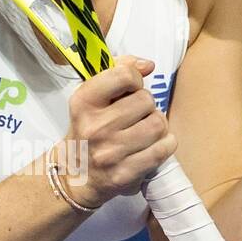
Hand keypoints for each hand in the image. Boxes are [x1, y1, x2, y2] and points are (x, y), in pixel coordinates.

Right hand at [59, 55, 176, 208]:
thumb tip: (148, 65)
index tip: (131, 88)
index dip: (135, 78)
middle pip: (146, 100)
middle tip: (137, 114)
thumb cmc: (89, 131)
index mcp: (84, 103)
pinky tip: (153, 145)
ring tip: (145, 130)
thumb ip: (118, 72)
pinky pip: (163, 148)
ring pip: (158, 123)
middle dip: (146, 105)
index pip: (124, 75)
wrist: (76, 175)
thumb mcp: (92, 98)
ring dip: (157, 124)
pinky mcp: (125, 173)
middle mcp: (95, 127)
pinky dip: (165, 143)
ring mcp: (110, 153)